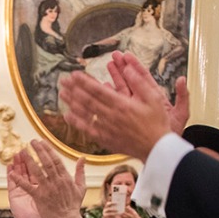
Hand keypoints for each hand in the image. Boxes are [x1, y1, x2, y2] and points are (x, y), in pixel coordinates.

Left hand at [10, 142, 90, 217]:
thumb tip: (83, 157)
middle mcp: (56, 181)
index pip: (56, 160)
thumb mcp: (81, 187)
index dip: (48, 150)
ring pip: (36, 171)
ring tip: (22, 152)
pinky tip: (12, 173)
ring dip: (29, 161)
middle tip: (32, 141)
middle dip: (39, 150)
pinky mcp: (39, 197)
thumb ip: (80, 171)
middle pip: (46, 162)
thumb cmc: (73, 205)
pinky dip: (19, 180)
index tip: (42, 142)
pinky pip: (27, 186)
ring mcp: (47, 188)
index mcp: (65, 178)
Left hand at [58, 51, 177, 158]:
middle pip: (88, 100)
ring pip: (85, 114)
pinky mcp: (105, 139)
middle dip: (74, 89)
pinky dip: (76, 123)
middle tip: (63, 80)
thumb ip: (140, 83)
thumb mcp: (154, 98)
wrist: (156, 149)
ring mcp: (106, 128)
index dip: (84, 82)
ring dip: (72, 102)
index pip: (98, 91)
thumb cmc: (157, 123)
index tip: (74, 74)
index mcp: (122, 104)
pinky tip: (67, 116)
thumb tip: (128, 68)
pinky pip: (87, 130)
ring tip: (61, 93)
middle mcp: (111, 116)